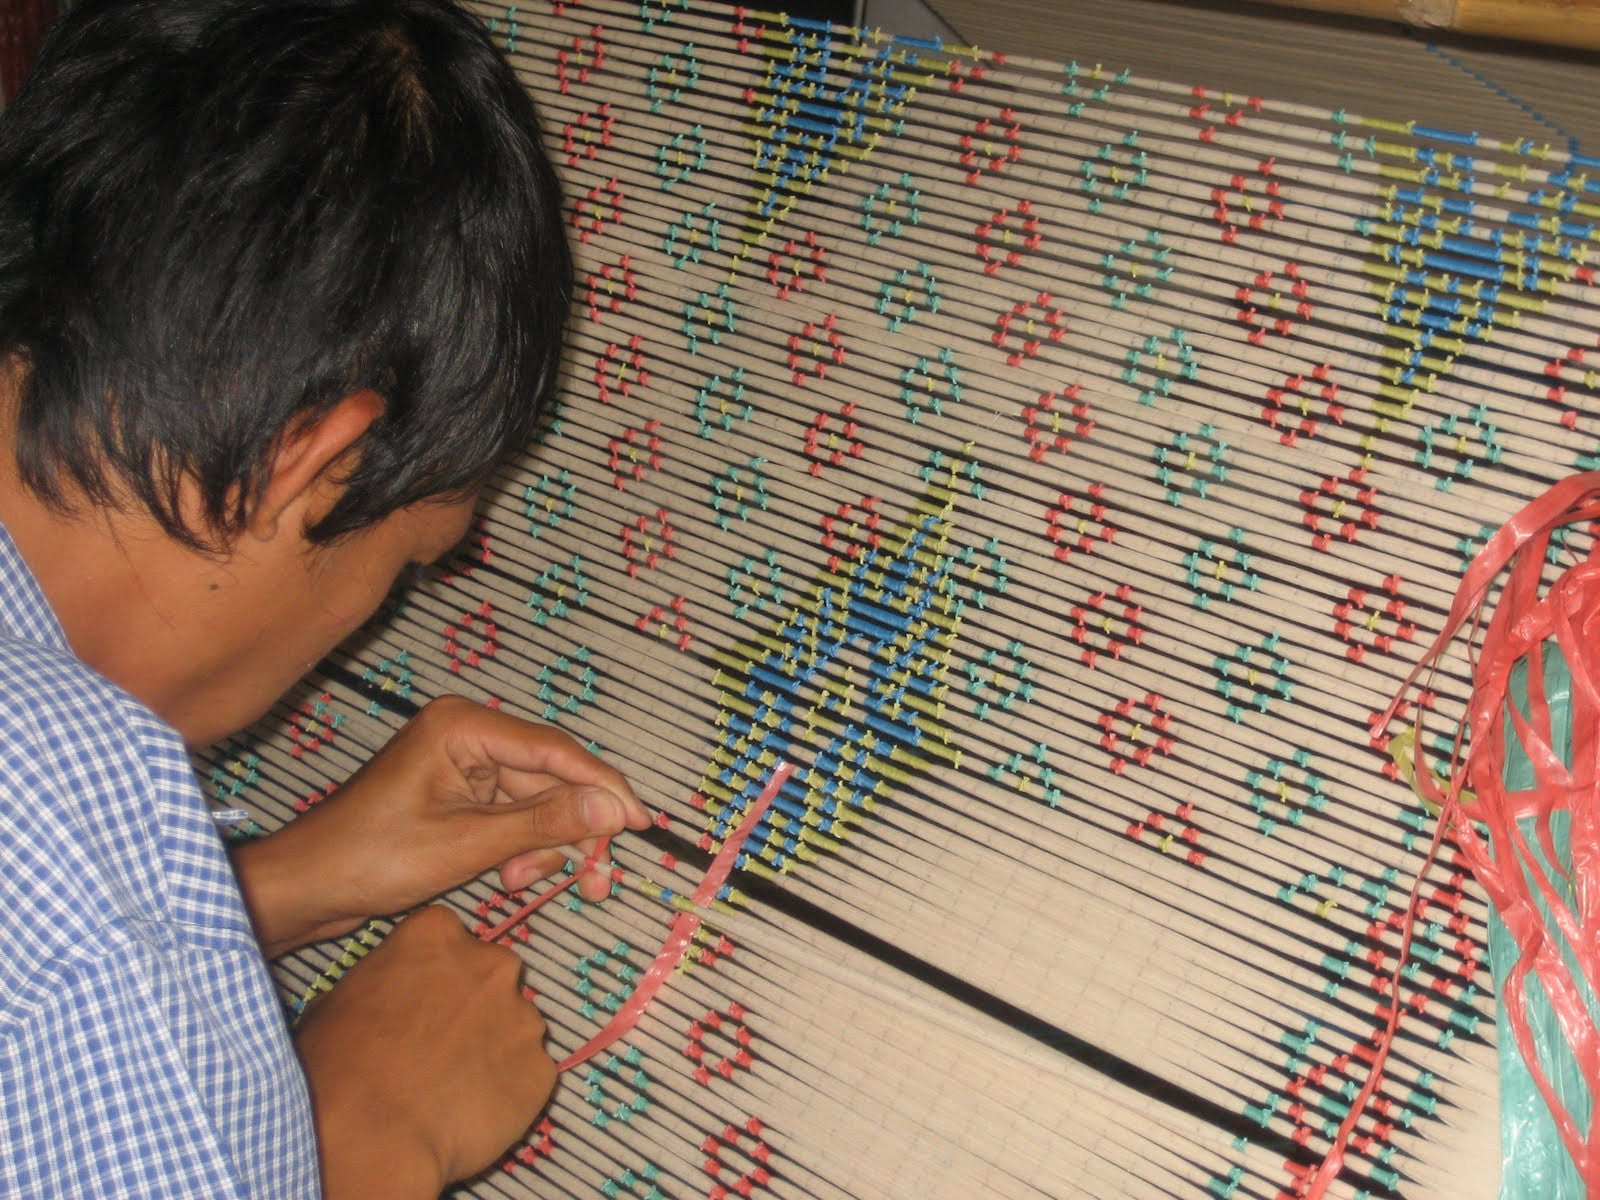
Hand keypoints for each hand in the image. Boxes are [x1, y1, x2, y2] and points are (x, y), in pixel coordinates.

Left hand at [233, 696, 650, 955]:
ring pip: (536, 804)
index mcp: (464, 726)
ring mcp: (462, 765)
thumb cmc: (370, 859)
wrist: (304, 888)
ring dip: (542, 848)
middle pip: (552, 779)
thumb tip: (612, 809)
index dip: (605, 788)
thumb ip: (544, 823)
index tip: (642, 823)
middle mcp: (468, 735)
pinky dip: (519, 850)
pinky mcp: (457, 795)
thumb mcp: (467, 845)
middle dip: (571, 830)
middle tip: (598, 880)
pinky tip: (507, 878)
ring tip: (522, 884)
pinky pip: (511, 817)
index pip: (557, 751)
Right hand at [297, 906, 553, 1199]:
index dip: (433, 974)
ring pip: (515, 1026)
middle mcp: (492, 964)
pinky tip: (473, 1111)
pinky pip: (528, 1075)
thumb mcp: (334, 1004)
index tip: (418, 1002)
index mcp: (437, 935)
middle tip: (440, 1045)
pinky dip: (509, 1090)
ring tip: (456, 1085)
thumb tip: (378, 1002)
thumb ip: (376, 986)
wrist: (372, 1139)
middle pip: (490, 976)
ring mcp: (524, 1016)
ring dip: (494, 1048)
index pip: (446, 939)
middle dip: (472, 1005)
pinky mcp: (541, 1068)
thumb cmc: (339, 1069)